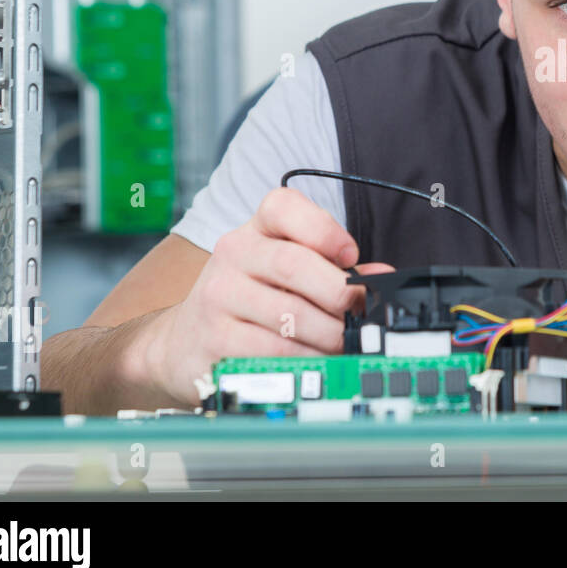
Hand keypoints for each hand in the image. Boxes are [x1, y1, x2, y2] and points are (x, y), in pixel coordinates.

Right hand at [144, 186, 391, 405]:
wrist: (183, 339)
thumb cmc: (250, 298)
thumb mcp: (285, 272)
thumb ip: (333, 268)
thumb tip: (382, 276)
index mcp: (256, 229)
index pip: (283, 206)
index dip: (323, 229)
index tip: (351, 255)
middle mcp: (232, 254)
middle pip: (293, 264)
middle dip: (339, 293)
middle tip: (362, 313)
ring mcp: (218, 296)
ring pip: (287, 315)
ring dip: (328, 335)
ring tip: (345, 343)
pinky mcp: (213, 339)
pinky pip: (272, 351)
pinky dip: (305, 359)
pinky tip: (316, 360)